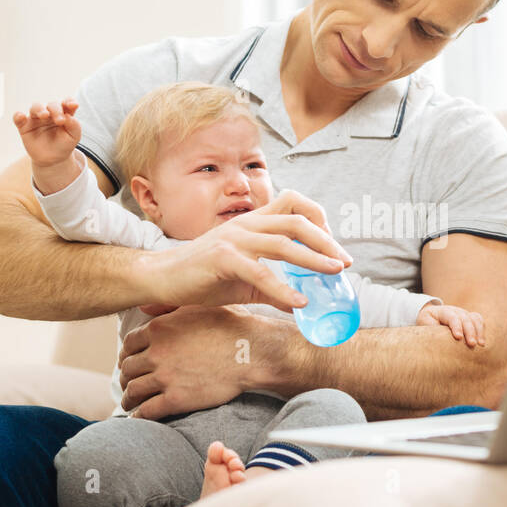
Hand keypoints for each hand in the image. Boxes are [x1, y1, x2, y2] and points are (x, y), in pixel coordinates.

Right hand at [13, 99, 81, 167]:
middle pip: (52, 105)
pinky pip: (18, 118)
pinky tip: (21, 116)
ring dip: (40, 109)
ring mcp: (36, 119)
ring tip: (44, 115)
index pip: (67, 103)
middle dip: (56, 110)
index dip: (69, 101)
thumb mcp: (74, 137)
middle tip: (60, 121)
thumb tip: (68, 116)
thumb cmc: (64, 145)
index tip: (73, 105)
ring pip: (35, 107)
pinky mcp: (25, 126)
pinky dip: (18, 116)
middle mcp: (50, 113)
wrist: (52, 160)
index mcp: (63, 114)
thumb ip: (74, 125)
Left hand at [118, 305, 261, 418]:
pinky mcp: (176, 399)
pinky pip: (147, 411)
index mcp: (159, 329)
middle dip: (126, 377)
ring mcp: (165, 377)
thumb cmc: (232, 326)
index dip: (126, 355)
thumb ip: (169, 309)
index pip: (129, 344)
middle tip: (129, 383)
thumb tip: (145, 307)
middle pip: (128, 368)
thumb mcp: (198, 307)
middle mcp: (157, 352)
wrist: (252, 351)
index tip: (130, 362)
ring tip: (130, 403)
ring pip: (133, 391)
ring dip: (129, 398)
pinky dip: (139, 416)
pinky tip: (140, 417)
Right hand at [135, 188, 353, 313]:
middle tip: (345, 263)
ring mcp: (234, 239)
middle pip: (297, 222)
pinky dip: (282, 289)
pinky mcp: (222, 258)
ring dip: (314, 260)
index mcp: (252, 223)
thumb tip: (301, 302)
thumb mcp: (244, 280)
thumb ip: (272, 286)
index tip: (333, 246)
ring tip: (335, 274)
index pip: (293, 203)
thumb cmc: (203, 276)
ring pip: (283, 244)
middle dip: (326, 241)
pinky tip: (298, 303)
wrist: (162, 277)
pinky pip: (259, 273)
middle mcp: (246, 225)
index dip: (319, 219)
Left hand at [416, 303, 485, 347]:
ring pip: (475, 319)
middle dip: (469, 331)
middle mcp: (455, 311)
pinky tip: (482, 342)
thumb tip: (438, 339)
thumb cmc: (427, 323)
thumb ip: (431, 330)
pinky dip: (482, 330)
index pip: (451, 317)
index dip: (456, 326)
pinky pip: (479, 321)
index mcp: (442, 311)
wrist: (431, 316)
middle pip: (465, 318)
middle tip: (471, 344)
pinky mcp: (470, 319)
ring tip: (480, 345)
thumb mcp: (424, 324)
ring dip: (478, 331)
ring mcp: (464, 313)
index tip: (458, 337)